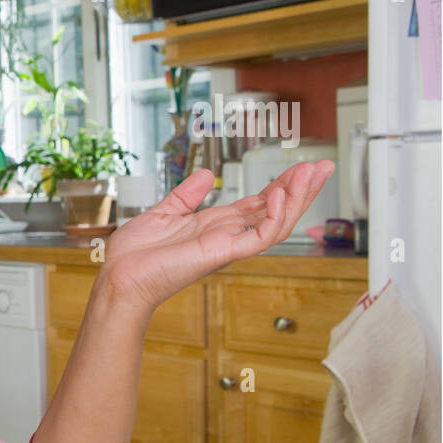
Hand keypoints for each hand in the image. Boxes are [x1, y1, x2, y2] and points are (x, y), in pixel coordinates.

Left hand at [100, 161, 334, 312]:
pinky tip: (279, 193)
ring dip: (296, 198)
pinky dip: (274, 216)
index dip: (281, 186)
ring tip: (311, 173)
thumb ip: (186, 196)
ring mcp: (227, 246)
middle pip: (275, 211)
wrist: (119, 277)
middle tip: (323, 166)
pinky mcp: (222, 253)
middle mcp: (226, 236)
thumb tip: (205, 175)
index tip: (301, 167)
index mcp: (215, 226)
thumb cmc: (135, 254)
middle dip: (301, 189)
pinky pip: (259, 238)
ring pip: (276, 224)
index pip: (258, 204)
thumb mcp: (163, 213)